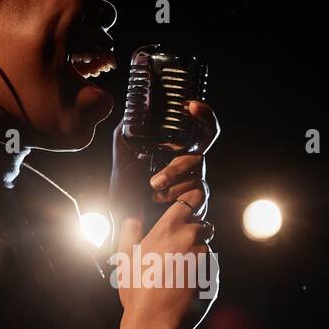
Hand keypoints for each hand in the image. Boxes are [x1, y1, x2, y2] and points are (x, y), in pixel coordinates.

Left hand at [109, 100, 219, 228]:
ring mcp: (195, 179)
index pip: (195, 126)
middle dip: (202, 123)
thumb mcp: (121, 161)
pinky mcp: (198, 198)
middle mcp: (188, 161)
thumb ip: (125, 135)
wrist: (126, 224)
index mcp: (173, 149)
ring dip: (173, 170)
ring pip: (197, 161)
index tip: (190, 104)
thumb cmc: (126, 195)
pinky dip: (175, 189)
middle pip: (207, 136)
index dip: (201, 112)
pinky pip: (197, 185)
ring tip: (152, 185)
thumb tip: (129, 111)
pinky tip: (158, 197)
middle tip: (181, 127)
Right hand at [111, 187, 219, 328]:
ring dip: (196, 256)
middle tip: (174, 254)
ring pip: (205, 248)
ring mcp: (205, 256)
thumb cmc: (137, 289)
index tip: (188, 208)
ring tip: (176, 276)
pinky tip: (184, 287)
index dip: (192, 202)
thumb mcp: (125, 256)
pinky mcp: (214, 275)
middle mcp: (191, 237)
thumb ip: (130, 230)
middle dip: (192, 235)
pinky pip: (209, 268)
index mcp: (170, 228)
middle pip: (202, 226)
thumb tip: (133, 216)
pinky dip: (201, 274)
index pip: (192, 198)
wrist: (155, 321)